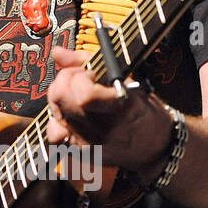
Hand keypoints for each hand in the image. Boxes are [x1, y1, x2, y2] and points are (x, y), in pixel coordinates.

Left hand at [46, 46, 172, 180]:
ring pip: (53, 113)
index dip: (80, 76)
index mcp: (118, 107)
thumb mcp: (126, 79)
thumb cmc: (143, 113)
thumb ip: (86, 62)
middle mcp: (101, 129)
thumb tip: (59, 53)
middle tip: (80, 84)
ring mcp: (89, 144)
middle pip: (60, 98)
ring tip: (80, 102)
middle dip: (64, 83)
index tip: (90, 75)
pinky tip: (76, 118)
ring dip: (62, 102)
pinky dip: (61, 121)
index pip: (81, 92)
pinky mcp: (80, 154)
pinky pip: (55, 133)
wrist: (154, 147)